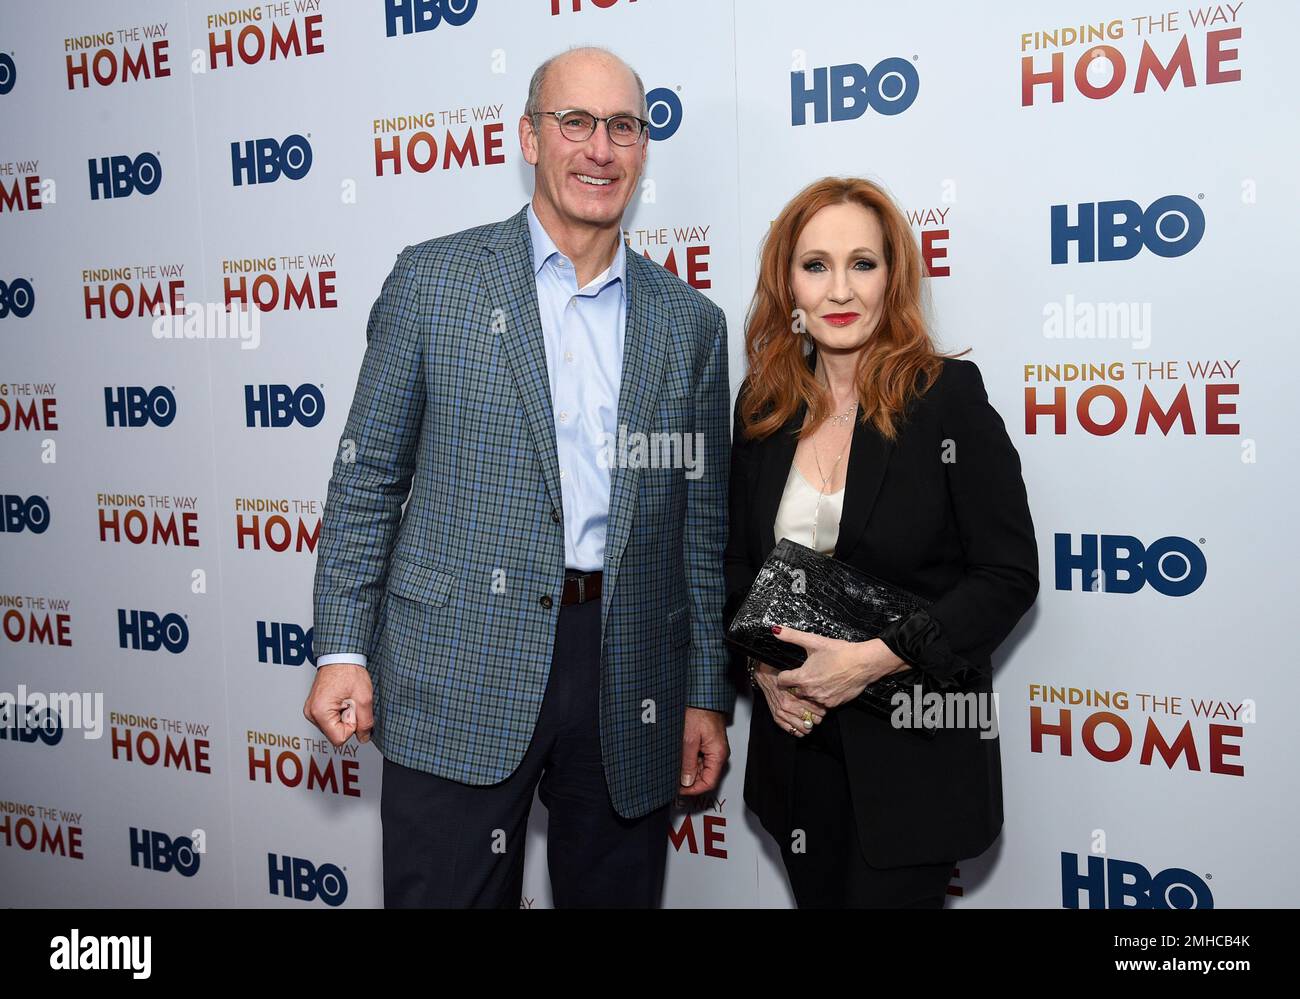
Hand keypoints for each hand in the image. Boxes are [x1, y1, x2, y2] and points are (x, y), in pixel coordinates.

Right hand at [304, 663, 373, 746]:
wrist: (341, 656)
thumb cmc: (349, 671)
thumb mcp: (364, 698)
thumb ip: (365, 722)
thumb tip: (364, 737)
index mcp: (320, 712)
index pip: (339, 738)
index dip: (352, 726)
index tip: (353, 709)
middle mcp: (311, 713)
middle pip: (335, 734)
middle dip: (347, 721)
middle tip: (349, 703)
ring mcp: (311, 711)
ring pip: (332, 727)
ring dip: (343, 717)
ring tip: (345, 700)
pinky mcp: (314, 708)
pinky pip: (329, 720)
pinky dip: (338, 713)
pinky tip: (341, 700)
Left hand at [679, 707, 728, 794]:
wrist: (702, 695)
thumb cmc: (700, 710)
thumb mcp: (689, 739)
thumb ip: (688, 762)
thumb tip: (686, 781)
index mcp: (718, 754)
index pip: (709, 782)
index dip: (693, 790)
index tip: (679, 790)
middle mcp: (718, 753)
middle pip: (705, 777)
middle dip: (688, 780)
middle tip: (672, 780)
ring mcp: (713, 748)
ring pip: (700, 768)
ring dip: (687, 770)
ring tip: (673, 768)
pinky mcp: (707, 743)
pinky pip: (698, 758)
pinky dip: (688, 761)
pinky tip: (677, 758)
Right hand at [752, 658, 826, 737]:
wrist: (767, 678)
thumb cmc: (783, 678)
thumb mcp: (797, 680)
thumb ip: (808, 690)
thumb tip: (820, 698)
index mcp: (796, 695)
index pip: (815, 709)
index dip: (822, 711)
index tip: (823, 710)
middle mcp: (789, 705)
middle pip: (811, 719)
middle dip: (817, 719)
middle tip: (818, 717)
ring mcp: (782, 712)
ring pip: (803, 727)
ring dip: (809, 726)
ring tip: (810, 723)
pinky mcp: (777, 717)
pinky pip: (791, 730)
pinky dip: (798, 731)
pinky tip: (801, 728)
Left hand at [770, 626, 909, 709]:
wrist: (864, 663)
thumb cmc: (840, 651)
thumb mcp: (814, 641)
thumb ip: (792, 636)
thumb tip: (776, 630)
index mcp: (802, 677)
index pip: (781, 681)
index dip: (784, 674)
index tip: (789, 671)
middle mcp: (810, 692)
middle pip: (794, 691)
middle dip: (797, 683)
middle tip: (807, 672)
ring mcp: (822, 700)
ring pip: (808, 698)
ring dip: (810, 691)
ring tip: (820, 677)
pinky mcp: (833, 704)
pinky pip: (821, 703)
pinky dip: (822, 696)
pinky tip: (829, 684)